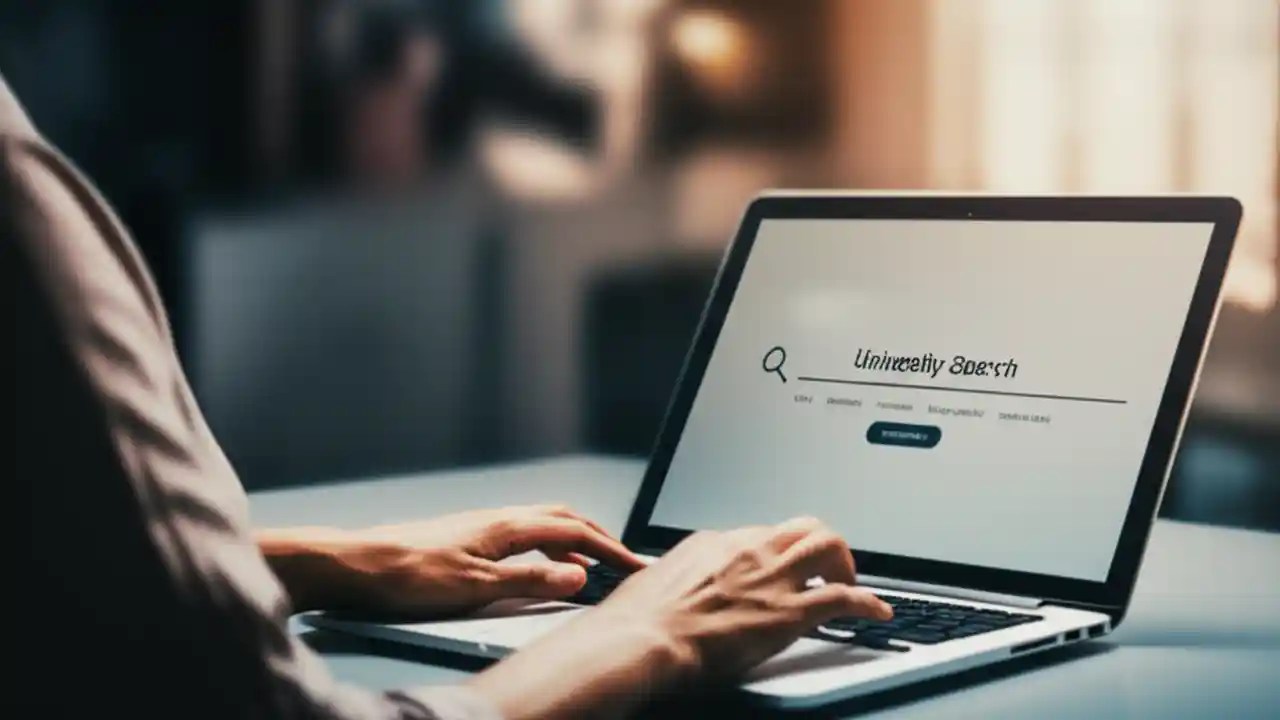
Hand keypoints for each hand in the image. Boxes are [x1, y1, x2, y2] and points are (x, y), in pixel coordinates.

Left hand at [258, 505, 643, 616]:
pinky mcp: (467, 536)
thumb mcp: (477, 587)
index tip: (637, 565)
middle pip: (563, 518)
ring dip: (572, 539)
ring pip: (542, 523)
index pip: (574, 532)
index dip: (611, 549)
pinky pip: (522, 534)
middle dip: (598, 537)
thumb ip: (531, 581)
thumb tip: (577, 575)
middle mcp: (498, 518)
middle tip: (622, 559)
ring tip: (589, 564)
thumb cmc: (408, 575)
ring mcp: (482, 525)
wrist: (357, 564)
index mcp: (508, 526)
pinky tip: (538, 565)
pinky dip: (546, 546)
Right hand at [467, 517, 891, 719]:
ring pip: (827, 545)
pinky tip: (877, 613)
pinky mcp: (789, 612)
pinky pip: (844, 597)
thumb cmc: (638, 623)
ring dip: (844, 563)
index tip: (778, 567)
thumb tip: (666, 587)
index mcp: (712, 544)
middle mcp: (746, 550)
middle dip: (817, 545)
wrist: (643, 641)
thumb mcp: (653, 585)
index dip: (773, 553)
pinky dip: (867, 603)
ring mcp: (770, 578)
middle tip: (823, 568)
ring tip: (849, 581)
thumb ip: (673, 580)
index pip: (757, 535)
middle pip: (798, 528)